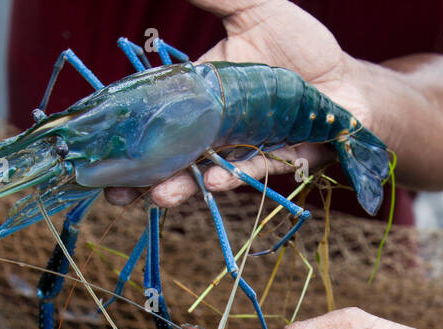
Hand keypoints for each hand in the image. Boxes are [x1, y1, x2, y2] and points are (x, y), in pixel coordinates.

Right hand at [106, 0, 371, 208]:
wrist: (350, 84)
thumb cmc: (304, 49)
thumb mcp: (257, 10)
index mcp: (201, 91)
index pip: (153, 110)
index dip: (123, 128)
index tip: (92, 146)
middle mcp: (215, 127)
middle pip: (168, 154)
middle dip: (138, 176)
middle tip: (110, 193)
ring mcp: (242, 149)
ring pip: (202, 171)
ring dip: (178, 186)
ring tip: (156, 197)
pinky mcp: (275, 163)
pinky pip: (249, 173)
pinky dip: (230, 178)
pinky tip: (210, 181)